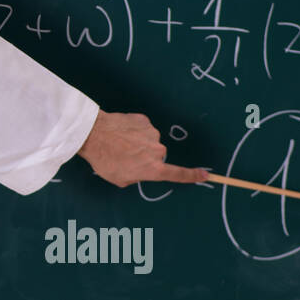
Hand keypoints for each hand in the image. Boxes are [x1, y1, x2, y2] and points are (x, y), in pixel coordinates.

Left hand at [76, 109, 208, 187]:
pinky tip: (120, 132)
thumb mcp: (120, 179)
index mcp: (153, 168)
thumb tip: (140, 170)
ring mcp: (152, 134)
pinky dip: (133, 130)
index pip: (179, 174)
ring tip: (119, 143)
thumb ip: (137, 177)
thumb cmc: (104, 160)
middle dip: (144, 157)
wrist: (93, 134)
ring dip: (138, 142)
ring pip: (149, 141)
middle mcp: (157, 151)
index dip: (193, 176)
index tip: (206, 176)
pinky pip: (142, 128)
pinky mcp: (144, 120)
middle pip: (157, 156)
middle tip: (125, 156)